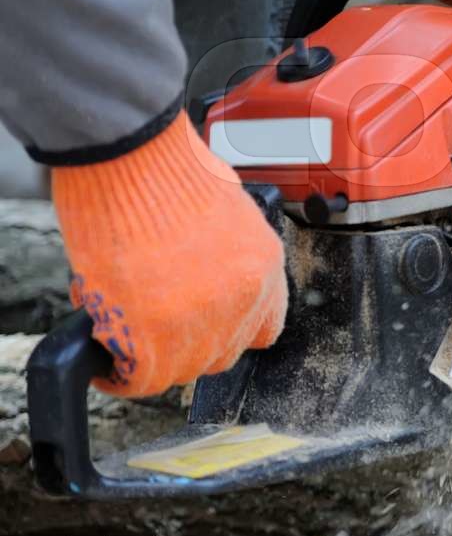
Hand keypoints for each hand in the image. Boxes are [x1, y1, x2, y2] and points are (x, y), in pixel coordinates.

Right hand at [52, 116, 286, 396]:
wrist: (130, 158)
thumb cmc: (163, 170)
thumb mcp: (221, 212)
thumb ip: (220, 258)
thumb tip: (194, 283)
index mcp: (263, 265)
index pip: (263, 327)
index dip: (227, 331)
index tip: (201, 327)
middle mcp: (244, 297)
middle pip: (218, 354)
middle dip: (182, 345)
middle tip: (147, 325)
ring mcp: (203, 320)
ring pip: (178, 370)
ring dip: (146, 356)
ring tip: (118, 325)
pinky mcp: (156, 335)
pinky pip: (138, 377)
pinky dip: (116, 372)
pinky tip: (104, 356)